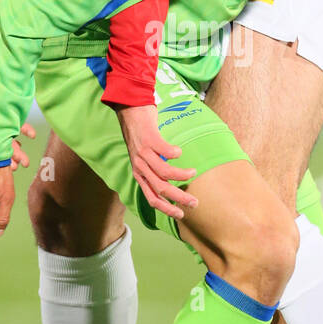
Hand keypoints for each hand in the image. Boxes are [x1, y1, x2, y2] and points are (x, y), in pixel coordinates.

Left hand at [115, 103, 197, 219]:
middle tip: (193, 202)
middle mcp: (140, 166)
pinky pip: (164, 150)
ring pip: (163, 172)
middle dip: (178, 198)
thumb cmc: (140, 134)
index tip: (181, 214)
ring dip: (181, 175)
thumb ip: (153, 169)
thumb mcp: (143, 157)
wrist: (129, 109)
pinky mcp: (149, 139)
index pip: (151, 198)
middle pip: (160, 188)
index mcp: (139, 174)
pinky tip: (180, 153)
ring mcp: (143, 153)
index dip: (166, 208)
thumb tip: (170, 181)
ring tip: (193, 172)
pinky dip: (174, 154)